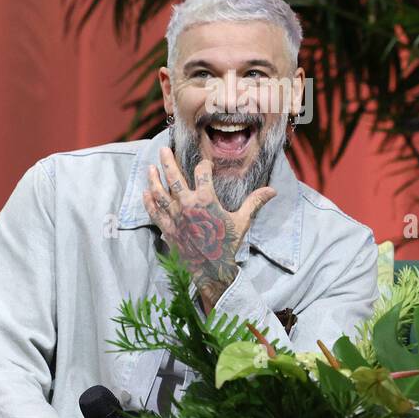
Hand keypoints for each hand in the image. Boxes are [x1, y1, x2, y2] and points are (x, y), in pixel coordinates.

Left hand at [142, 147, 275, 308]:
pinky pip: (155, 212)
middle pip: (174, 178)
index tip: (206, 166)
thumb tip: (273, 190)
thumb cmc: (228, 244)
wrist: (212, 268)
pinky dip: (149, 203)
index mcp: (206, 200)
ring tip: (149, 168)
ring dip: (153, 180)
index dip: (204, 166)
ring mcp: (174, 216)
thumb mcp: (242, 221)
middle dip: (168, 162)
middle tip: (163, 149)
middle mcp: (187, 204)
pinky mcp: (167, 228)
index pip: (202, 173)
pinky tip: (145, 193)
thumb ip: (254, 202)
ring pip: (160, 193)